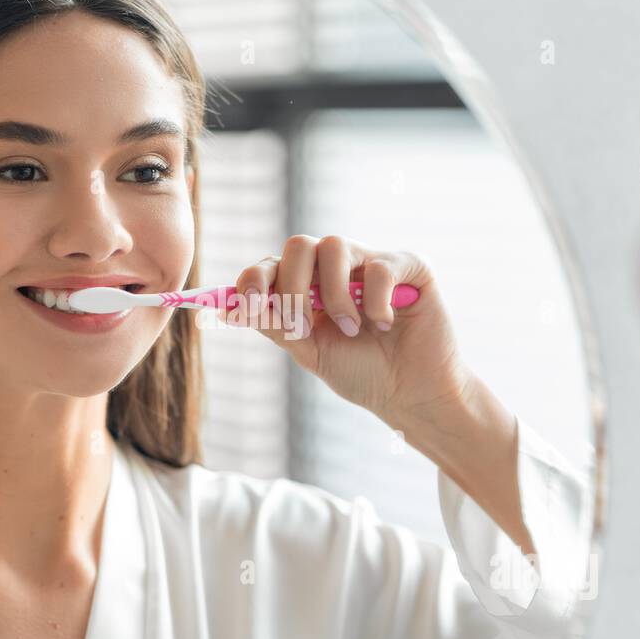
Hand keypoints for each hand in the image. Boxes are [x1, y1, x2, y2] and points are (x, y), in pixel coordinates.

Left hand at [218, 234, 470, 428]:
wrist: (410, 394)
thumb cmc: (362, 373)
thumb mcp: (309, 352)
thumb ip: (274, 326)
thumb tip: (229, 309)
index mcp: (309, 286)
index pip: (272, 265)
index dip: (253, 280)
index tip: (247, 306)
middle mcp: (337, 268)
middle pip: (299, 244)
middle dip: (292, 286)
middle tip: (302, 326)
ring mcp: (372, 262)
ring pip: (335, 245)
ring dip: (334, 295)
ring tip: (350, 329)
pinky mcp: (408, 265)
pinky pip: (379, 265)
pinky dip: (376, 301)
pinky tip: (386, 324)